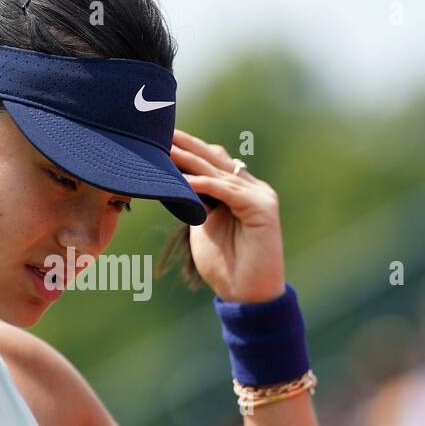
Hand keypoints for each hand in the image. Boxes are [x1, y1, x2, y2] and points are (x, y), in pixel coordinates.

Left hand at [170, 128, 286, 302]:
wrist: (247, 295)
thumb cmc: (225, 265)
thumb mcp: (203, 226)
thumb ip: (195, 203)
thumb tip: (174, 183)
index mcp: (239, 190)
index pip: (212, 160)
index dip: (188, 148)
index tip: (161, 137)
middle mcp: (252, 187)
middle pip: (215, 158)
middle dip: (187, 144)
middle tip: (161, 130)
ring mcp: (260, 195)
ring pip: (219, 172)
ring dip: (190, 161)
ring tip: (166, 150)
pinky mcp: (263, 208)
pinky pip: (228, 190)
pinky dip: (205, 185)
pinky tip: (184, 180)